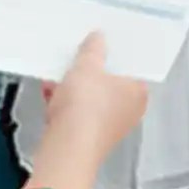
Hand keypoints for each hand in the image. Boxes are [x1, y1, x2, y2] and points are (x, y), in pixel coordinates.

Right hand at [42, 32, 148, 158]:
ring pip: (90, 99)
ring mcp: (108, 128)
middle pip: (109, 84)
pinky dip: (64, 104)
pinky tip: (49, 93)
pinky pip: (77, 114)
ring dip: (72, 87)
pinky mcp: (87, 139)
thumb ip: (93, 49)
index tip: (102, 43)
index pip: (132, 67)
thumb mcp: (87, 66)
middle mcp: (128, 112)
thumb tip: (98, 39)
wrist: (66, 148)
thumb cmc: (86, 106)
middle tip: (76, 57)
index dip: (116, 54)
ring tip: (57, 74)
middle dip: (89, 71)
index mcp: (138, 92)